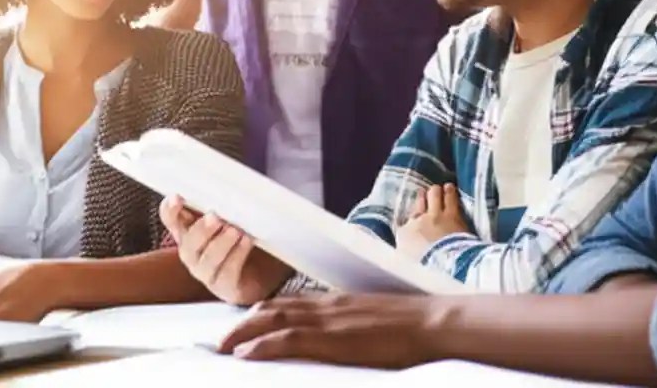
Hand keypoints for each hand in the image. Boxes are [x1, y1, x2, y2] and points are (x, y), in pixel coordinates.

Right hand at [159, 195, 292, 305]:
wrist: (263, 269)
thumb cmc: (241, 235)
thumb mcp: (230, 214)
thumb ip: (223, 201)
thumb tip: (230, 180)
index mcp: (188, 231)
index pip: (171, 219)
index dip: (170, 210)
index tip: (177, 197)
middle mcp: (193, 253)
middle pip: (188, 244)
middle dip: (201, 231)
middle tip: (214, 217)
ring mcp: (207, 273)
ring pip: (206, 261)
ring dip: (220, 244)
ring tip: (235, 231)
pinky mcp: (225, 287)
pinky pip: (227, 273)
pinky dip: (237, 256)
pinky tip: (246, 242)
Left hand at [219, 294, 455, 367]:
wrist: (436, 324)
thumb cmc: (415, 328)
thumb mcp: (377, 322)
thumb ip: (355, 327)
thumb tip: (347, 339)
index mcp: (338, 302)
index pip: (291, 303)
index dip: (263, 314)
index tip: (244, 324)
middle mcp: (328, 306)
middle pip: (274, 309)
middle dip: (244, 323)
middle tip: (221, 340)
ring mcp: (330, 320)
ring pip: (274, 320)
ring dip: (243, 332)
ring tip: (222, 347)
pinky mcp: (334, 338)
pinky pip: (289, 339)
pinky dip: (262, 345)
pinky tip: (245, 353)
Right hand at [396, 184, 468, 259]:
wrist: (444, 265)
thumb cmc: (424, 268)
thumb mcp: (408, 262)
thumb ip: (407, 252)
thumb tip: (406, 250)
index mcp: (405, 234)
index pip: (409, 219)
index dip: (414, 213)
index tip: (418, 211)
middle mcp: (419, 220)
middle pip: (421, 202)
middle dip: (425, 197)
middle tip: (430, 193)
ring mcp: (436, 215)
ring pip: (435, 195)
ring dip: (438, 191)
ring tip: (443, 187)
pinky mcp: (453, 215)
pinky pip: (450, 198)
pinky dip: (450, 192)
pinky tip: (451, 188)